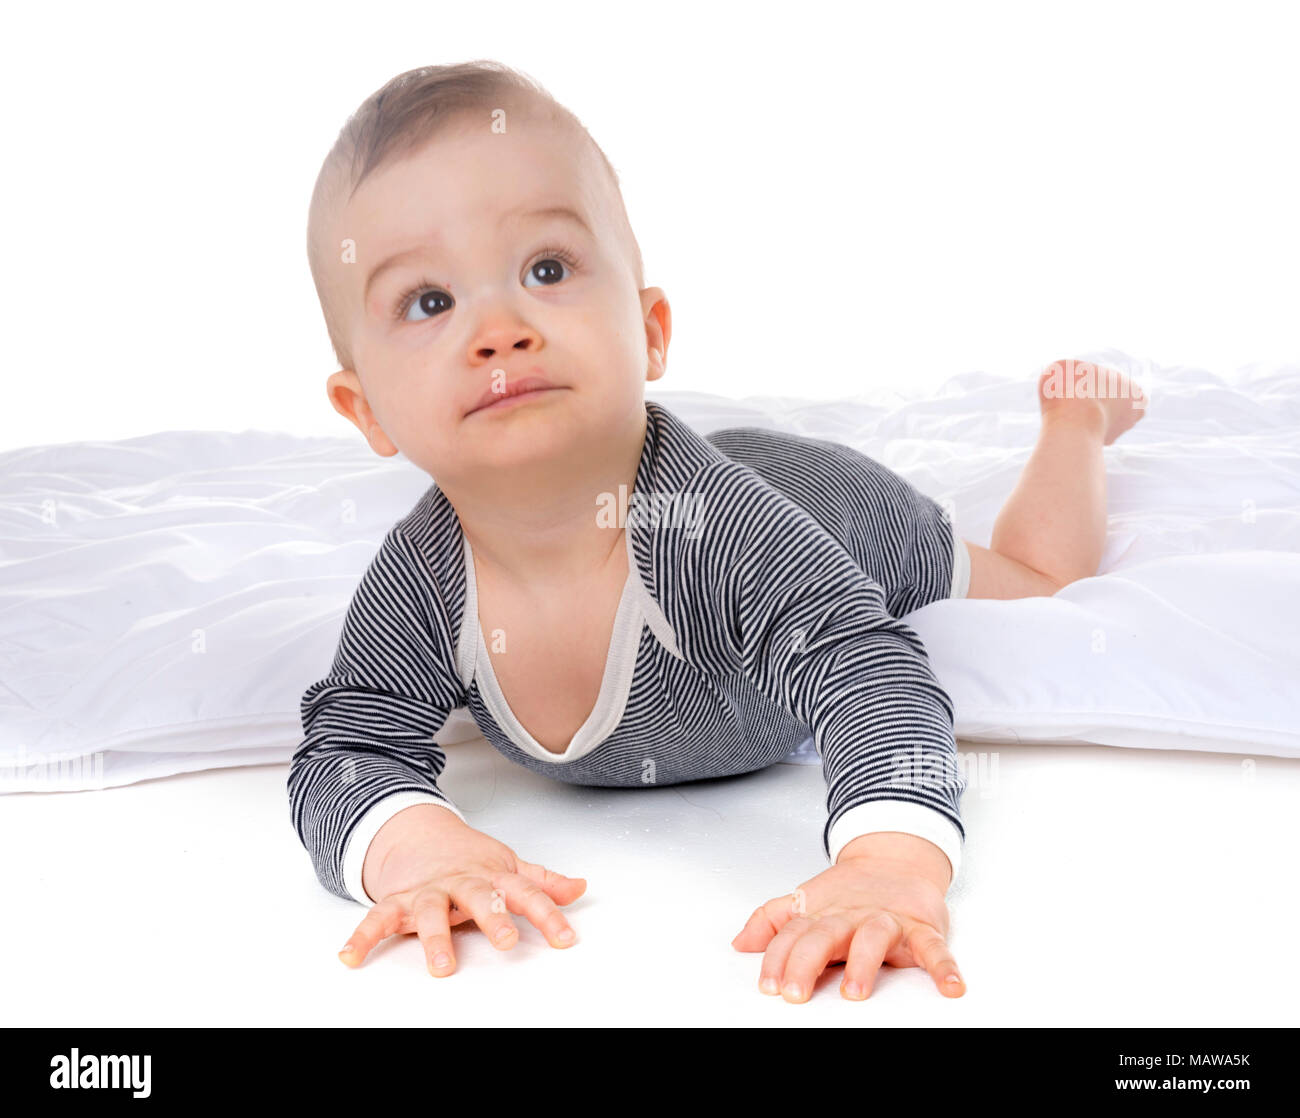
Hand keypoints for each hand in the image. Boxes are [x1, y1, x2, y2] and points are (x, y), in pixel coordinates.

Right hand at [338, 807, 586, 976]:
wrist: (420, 835)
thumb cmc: (470, 860)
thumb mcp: (508, 867)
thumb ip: (541, 882)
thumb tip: (579, 888)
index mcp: (492, 877)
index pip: (526, 894)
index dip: (548, 915)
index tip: (566, 939)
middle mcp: (461, 883)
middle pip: (479, 898)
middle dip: (492, 919)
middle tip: (507, 942)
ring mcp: (428, 891)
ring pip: (431, 911)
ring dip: (435, 938)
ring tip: (441, 966)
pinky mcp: (397, 901)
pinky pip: (377, 919)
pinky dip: (362, 937)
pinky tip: (350, 956)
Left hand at [730, 838, 962, 1001]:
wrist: (895, 860)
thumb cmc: (849, 894)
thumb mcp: (807, 903)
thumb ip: (772, 921)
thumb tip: (740, 943)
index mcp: (821, 914)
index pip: (792, 935)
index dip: (777, 959)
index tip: (767, 986)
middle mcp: (851, 917)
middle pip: (824, 936)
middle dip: (807, 963)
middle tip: (795, 993)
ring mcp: (887, 921)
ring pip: (873, 938)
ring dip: (863, 964)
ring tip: (855, 992)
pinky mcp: (922, 927)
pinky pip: (935, 948)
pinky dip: (944, 967)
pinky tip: (951, 988)